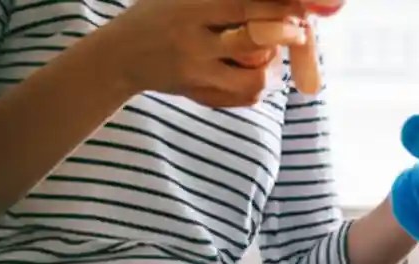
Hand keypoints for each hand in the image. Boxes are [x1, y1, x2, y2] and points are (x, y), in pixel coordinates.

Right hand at [101, 0, 303, 107]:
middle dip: (284, 35)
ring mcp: (197, 73)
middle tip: (299, 30)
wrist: (119, 56)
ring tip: (273, 55)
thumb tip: (274, 1)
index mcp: (189, 9)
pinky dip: (259, 86)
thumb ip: (222, 0)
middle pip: (253, 42)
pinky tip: (259, 72)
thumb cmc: (158, 15)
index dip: (276, 8)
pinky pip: (244, 98)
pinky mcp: (200, 94)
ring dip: (273, 68)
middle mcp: (193, 42)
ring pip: (254, 79)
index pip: (242, 6)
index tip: (298, 8)